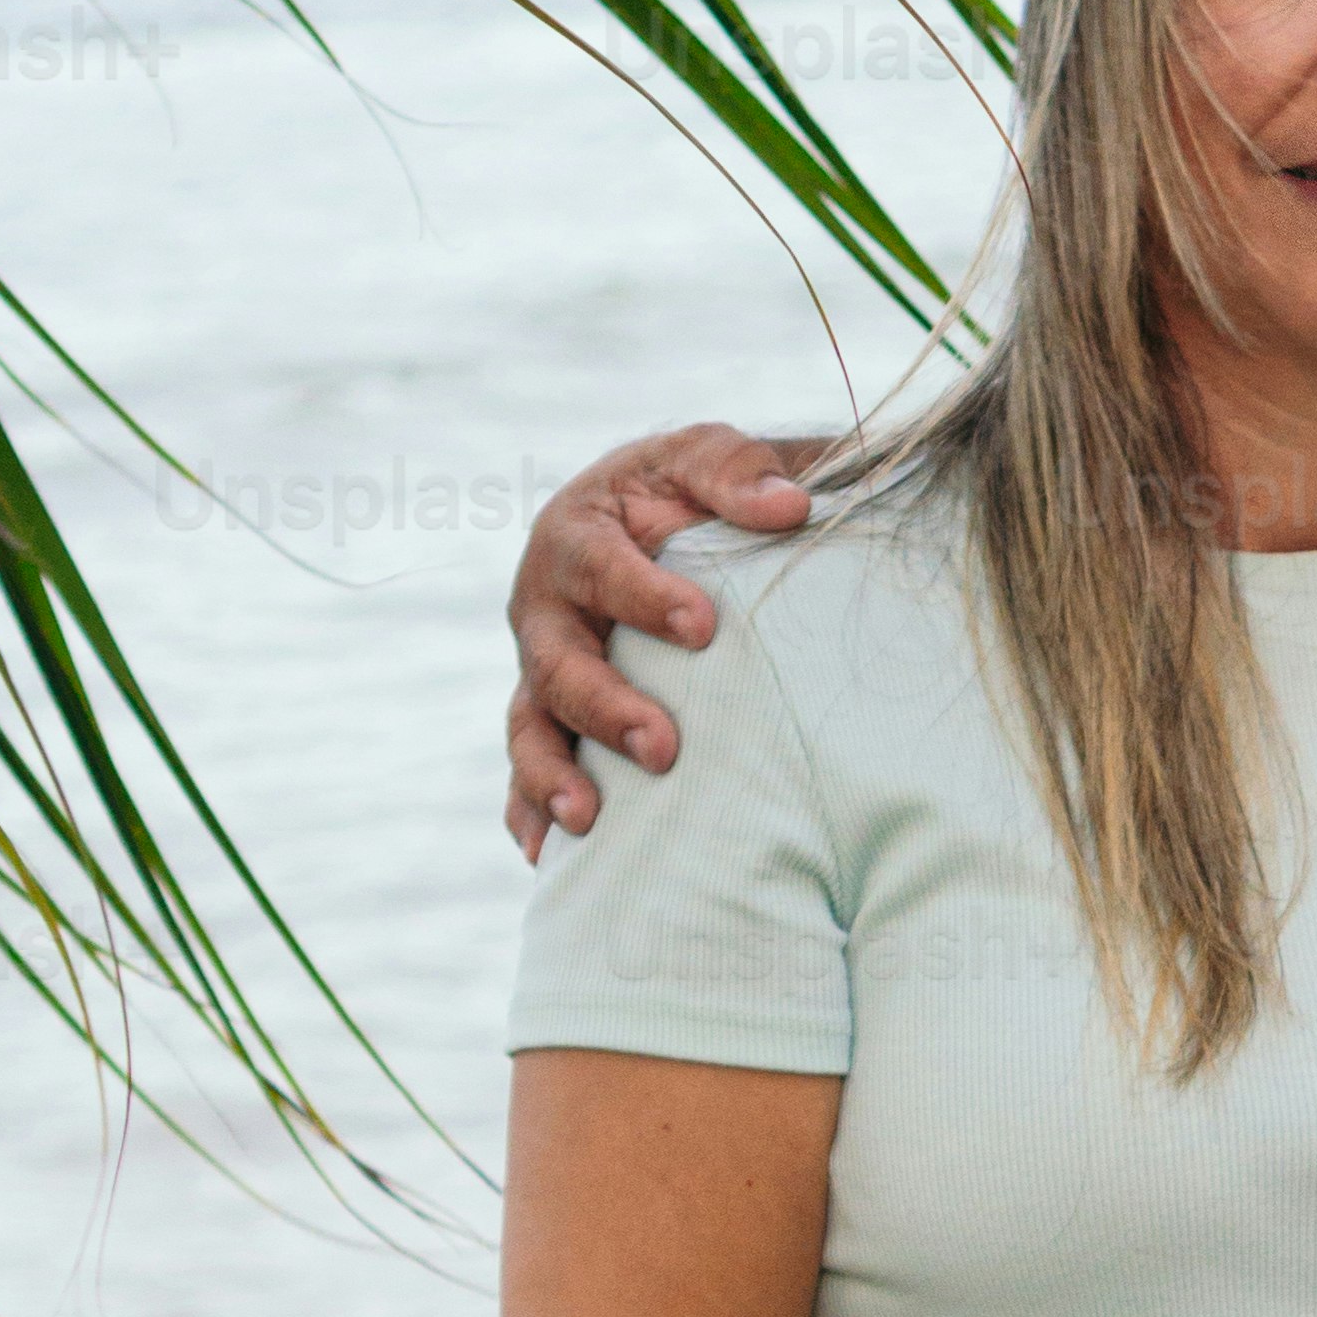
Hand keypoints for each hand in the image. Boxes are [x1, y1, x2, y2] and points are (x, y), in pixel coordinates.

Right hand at [506, 425, 821, 854]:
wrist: (662, 519)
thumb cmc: (688, 489)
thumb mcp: (708, 455)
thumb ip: (737, 470)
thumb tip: (790, 507)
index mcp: (577, 535)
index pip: (600, 565)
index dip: (645, 596)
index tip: (703, 627)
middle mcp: (547, 608)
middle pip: (559, 663)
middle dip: (607, 708)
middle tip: (664, 748)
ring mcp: (543, 669)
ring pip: (530, 726)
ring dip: (552, 776)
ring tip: (588, 819)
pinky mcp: (553, 718)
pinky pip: (526, 771)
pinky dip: (530, 814)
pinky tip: (551, 860)